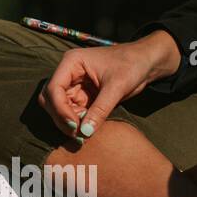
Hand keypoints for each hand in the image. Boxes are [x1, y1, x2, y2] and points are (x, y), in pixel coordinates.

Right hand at [40, 31, 179, 140]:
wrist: (146, 63)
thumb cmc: (131, 65)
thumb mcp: (116, 87)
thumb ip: (100, 109)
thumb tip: (85, 132)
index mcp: (71, 63)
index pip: (53, 88)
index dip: (60, 108)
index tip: (74, 125)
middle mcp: (68, 73)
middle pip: (50, 99)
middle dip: (61, 117)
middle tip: (77, 133)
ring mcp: (73, 85)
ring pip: (58, 107)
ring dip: (68, 121)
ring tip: (85, 132)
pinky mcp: (81, 95)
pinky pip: (71, 111)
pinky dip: (77, 122)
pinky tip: (89, 128)